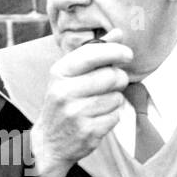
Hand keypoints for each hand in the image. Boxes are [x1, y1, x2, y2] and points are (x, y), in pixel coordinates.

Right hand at [31, 38, 131, 176]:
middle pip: (111, 77)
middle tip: (113, 84)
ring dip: (114, 100)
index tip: (127, 54)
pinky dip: (112, 116)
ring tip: (100, 104)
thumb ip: (94, 53)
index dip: (115, 51)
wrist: (49, 142)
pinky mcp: (88, 132)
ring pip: (116, 98)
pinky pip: (115, 117)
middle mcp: (65, 92)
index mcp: (59, 73)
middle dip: (118, 79)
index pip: (92, 54)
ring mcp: (75, 113)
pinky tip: (98, 118)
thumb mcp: (70, 75)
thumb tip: (118, 34)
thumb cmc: (64, 102)